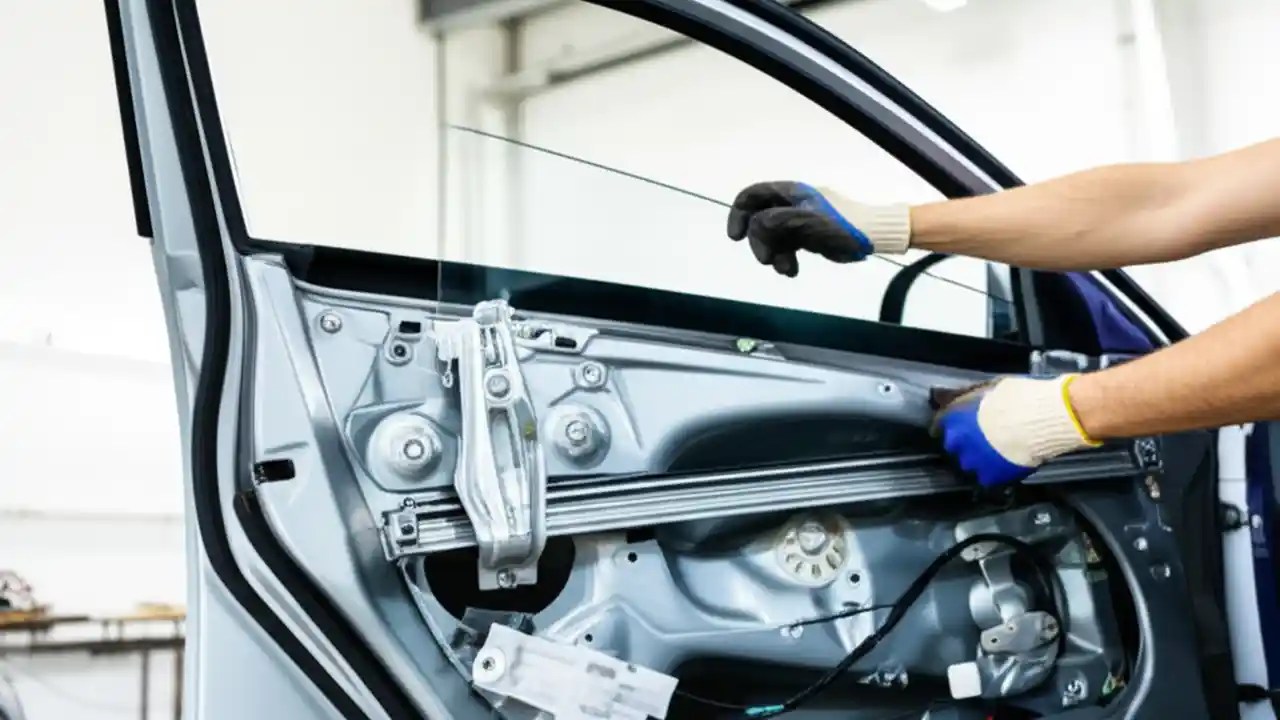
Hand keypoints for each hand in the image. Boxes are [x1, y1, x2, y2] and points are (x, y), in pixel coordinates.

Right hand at [725, 182, 910, 276]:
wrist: (871, 235)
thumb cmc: (839, 224)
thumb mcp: (803, 222)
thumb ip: (774, 222)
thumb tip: (756, 228)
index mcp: (790, 192)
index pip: (752, 196)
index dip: (738, 214)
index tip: (736, 238)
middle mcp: (791, 203)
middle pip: (759, 219)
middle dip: (759, 242)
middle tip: (767, 260)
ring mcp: (799, 220)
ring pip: (772, 236)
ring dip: (774, 254)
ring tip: (787, 269)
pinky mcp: (808, 236)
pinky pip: (787, 246)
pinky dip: (786, 258)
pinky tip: (793, 271)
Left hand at [932, 376, 1098, 487]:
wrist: (1044, 419)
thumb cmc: (1019, 397)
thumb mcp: (988, 388)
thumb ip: (968, 399)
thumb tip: (951, 398)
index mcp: (953, 419)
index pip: (939, 425)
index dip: (948, 425)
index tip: (956, 427)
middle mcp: (957, 443)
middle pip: (953, 447)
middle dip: (963, 443)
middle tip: (981, 439)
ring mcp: (973, 462)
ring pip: (969, 464)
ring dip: (978, 460)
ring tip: (995, 454)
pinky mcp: (992, 478)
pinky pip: (988, 478)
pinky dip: (995, 473)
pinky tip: (1005, 465)